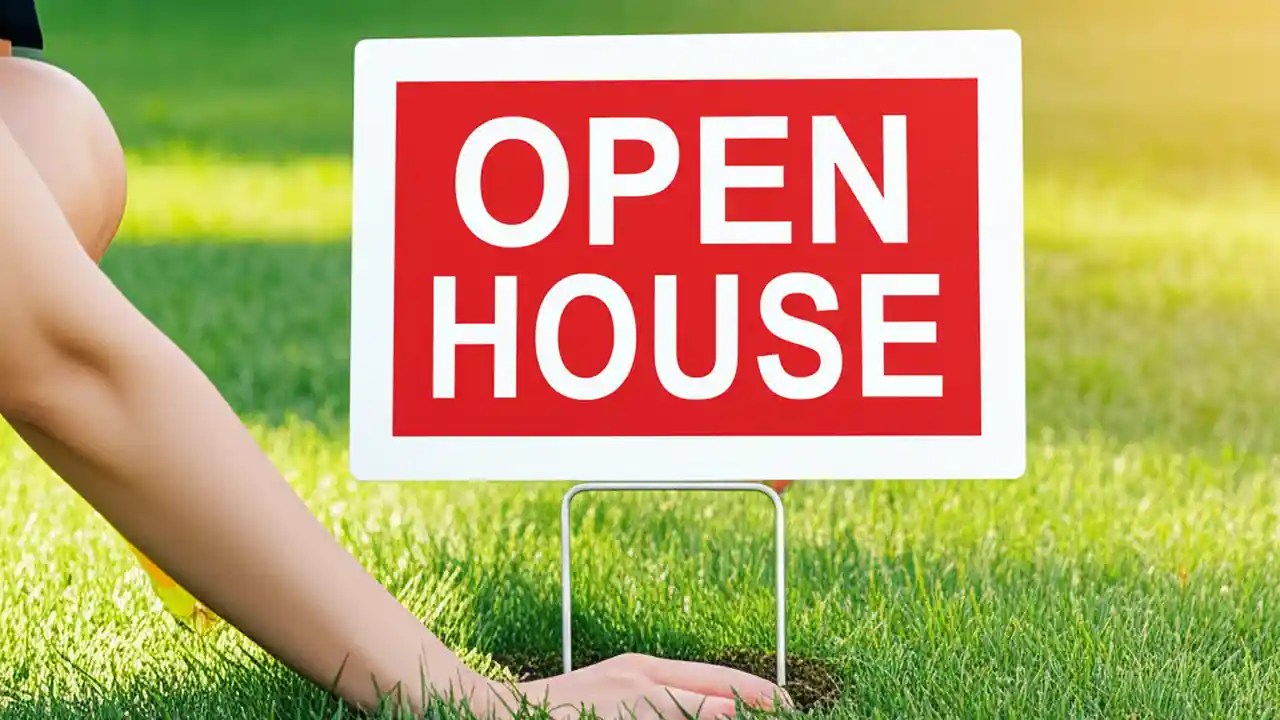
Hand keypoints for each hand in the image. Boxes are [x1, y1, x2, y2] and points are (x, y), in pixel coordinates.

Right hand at [478, 654, 788, 718]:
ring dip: (730, 707)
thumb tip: (714, 708)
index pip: (717, 678)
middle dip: (761, 699)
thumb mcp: (616, 697)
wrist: (496, 711)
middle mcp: (641, 676)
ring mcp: (626, 695)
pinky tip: (723, 711)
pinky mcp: (614, 706)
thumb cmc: (561, 712)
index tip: (789, 705)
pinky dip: (692, 709)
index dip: (759, 692)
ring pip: (693, 700)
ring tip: (774, 709)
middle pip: (717, 684)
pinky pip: (657, 708)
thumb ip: (662, 702)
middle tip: (792, 709)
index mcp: (644, 671)